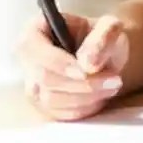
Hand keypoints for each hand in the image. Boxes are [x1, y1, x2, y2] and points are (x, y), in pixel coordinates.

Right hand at [14, 13, 129, 120]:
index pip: (33, 49)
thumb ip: (102, 38)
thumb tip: (87, 61)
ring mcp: (33, 85)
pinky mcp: (43, 107)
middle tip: (114, 80)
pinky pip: (59, 114)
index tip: (87, 70)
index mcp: (36, 31)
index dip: (59, 63)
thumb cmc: (104, 39)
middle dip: (81, 83)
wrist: (108, 59)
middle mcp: (28, 59)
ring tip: (112, 85)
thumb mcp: (111, 28)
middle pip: (44, 78)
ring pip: (52, 99)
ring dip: (86, 96)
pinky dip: (84, 108)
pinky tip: (101, 96)